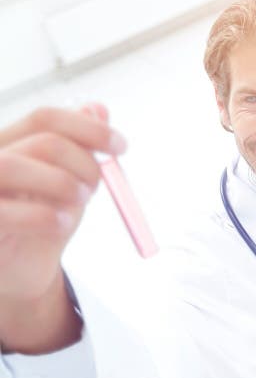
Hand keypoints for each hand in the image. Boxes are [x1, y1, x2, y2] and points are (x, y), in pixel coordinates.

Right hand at [0, 104, 126, 352]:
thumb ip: (80, 145)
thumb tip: (98, 107)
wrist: (21, 270)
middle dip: (84, 162)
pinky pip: (4, 211)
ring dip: (62, 183)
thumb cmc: (42, 220)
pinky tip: (62, 223)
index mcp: (10, 141)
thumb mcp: (68, 179)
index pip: (46, 117)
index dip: (90, 128)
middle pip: (41, 141)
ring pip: (14, 165)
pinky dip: (42, 216)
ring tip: (81, 203)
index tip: (122, 148)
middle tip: (97, 188)